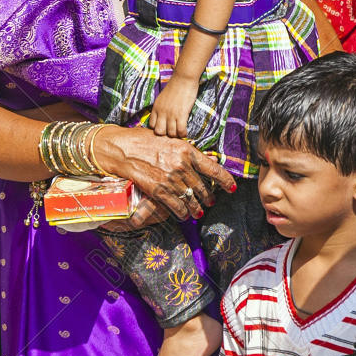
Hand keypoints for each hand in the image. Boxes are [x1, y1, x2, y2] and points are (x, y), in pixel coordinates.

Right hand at [96, 124, 234, 222]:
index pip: (213, 169)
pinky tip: (184, 215)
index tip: (232, 187)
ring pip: (190, 199)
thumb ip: (186, 152)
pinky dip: (182, 212)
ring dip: (196, 208)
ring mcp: (171, 179)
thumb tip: (204, 161)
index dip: (225, 180)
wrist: (123, 149)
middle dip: (208, 197)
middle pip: (202, 187)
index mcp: (187, 150)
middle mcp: (182, 165)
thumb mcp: (170, 140)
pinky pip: (176, 206)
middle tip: (211, 201)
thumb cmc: (143, 141)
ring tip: (199, 212)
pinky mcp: (159, 190)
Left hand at [148, 76, 195, 138]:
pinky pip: (180, 130)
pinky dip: (183, 134)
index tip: (165, 128)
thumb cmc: (175, 86)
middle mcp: (162, 112)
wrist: (183, 78)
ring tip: (180, 133)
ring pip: (171, 133)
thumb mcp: (162, 97)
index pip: (151, 125)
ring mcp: (171, 114)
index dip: (158, 128)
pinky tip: (185, 132)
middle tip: (172, 132)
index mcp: (156, 108)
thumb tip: (163, 116)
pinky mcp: (181, 114)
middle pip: (159, 132)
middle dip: (165, 134)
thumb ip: (161, 107)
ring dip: (176, 135)